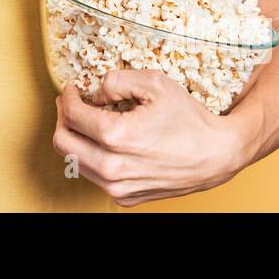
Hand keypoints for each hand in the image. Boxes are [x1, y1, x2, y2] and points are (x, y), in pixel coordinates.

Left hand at [53, 69, 247, 206]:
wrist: (216, 155)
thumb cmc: (189, 119)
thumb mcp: (155, 83)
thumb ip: (115, 81)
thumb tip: (94, 93)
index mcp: (116, 136)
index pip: (71, 115)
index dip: (67, 97)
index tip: (72, 90)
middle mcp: (113, 167)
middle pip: (63, 142)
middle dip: (62, 118)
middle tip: (71, 104)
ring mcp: (119, 187)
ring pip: (75, 162)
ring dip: (76, 139)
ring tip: (90, 122)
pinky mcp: (126, 198)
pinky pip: (96, 177)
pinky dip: (93, 158)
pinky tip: (108, 143)